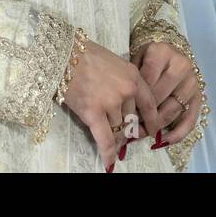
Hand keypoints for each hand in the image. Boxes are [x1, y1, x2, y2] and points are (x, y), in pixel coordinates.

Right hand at [59, 37, 161, 170]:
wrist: (63, 53)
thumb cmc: (86, 54)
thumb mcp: (114, 62)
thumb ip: (124, 81)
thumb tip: (128, 104)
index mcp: (133, 76)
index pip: (149, 104)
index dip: (151, 121)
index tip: (152, 130)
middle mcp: (126, 91)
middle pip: (132, 119)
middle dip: (128, 129)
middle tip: (122, 133)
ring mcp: (111, 102)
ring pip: (117, 128)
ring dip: (113, 135)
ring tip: (108, 137)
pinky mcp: (93, 113)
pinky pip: (105, 139)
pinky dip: (107, 153)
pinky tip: (109, 163)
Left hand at [132, 40, 201, 146]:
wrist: (171, 52)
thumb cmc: (149, 58)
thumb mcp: (137, 58)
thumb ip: (133, 78)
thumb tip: (125, 110)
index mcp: (162, 53)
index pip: (146, 82)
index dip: (134, 100)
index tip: (122, 114)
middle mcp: (181, 65)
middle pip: (159, 97)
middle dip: (143, 115)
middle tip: (129, 127)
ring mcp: (192, 82)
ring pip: (172, 110)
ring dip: (157, 125)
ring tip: (142, 133)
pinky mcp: (199, 96)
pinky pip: (189, 119)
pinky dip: (178, 133)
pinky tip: (165, 141)